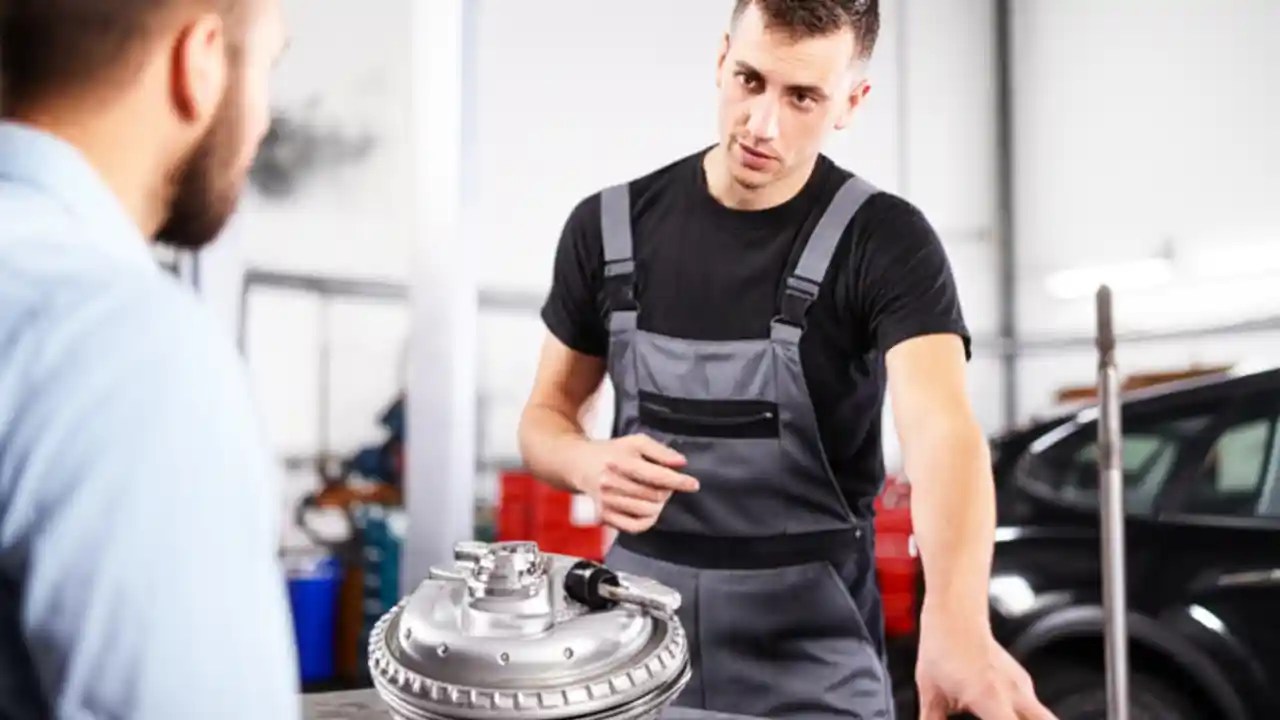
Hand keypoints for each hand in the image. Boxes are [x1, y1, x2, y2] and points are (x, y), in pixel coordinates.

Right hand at [571, 434, 699, 533]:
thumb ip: (660, 450)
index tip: (693, 484)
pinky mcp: (605, 516)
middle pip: (653, 496)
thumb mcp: (635, 442)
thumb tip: (681, 462)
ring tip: (657, 495)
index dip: (678, 481)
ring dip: (659, 505)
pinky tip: (649, 510)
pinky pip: (634, 527)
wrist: (580, 464)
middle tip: (667, 485)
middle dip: (667, 491)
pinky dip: (647, 521)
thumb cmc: (611, 452)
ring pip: (646, 512)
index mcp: (620, 462)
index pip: (655, 475)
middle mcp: (611, 484)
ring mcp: (607, 502)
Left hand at [915, 608, 1056, 719]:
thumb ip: (932, 719)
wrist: (955, 613)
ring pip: (1042, 715)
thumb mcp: (930, 693)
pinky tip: (999, 714)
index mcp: (989, 697)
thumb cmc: (942, 647)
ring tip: (995, 715)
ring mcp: (1022, 684)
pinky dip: (1021, 716)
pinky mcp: (1022, 679)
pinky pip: (1032, 705)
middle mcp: (1013, 691)